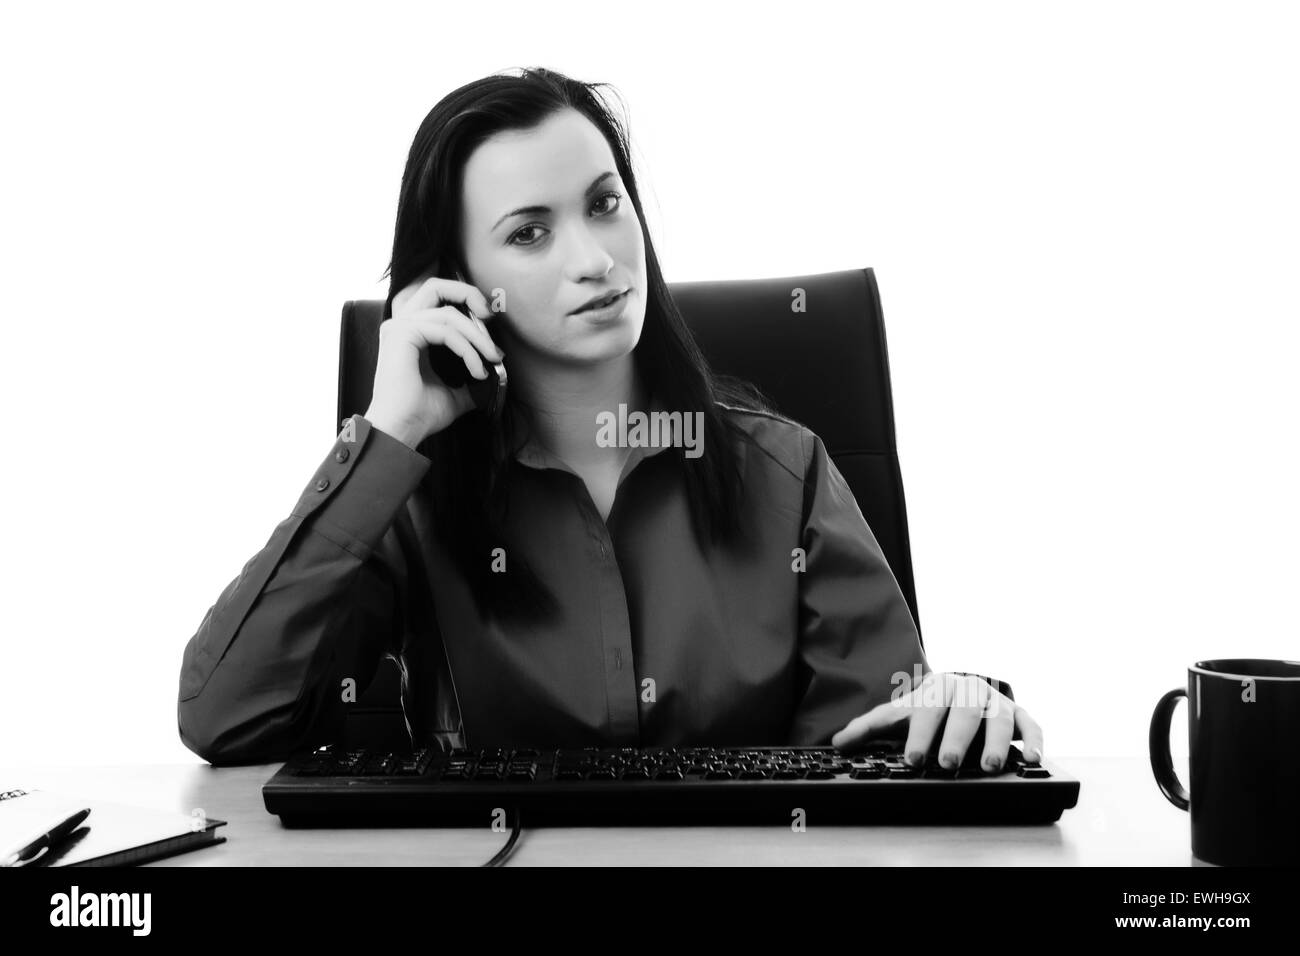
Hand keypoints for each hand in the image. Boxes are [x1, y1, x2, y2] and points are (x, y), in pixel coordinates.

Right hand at [363, 273, 504, 447]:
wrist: (401, 431)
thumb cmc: (420, 414)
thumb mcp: (454, 392)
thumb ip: (469, 376)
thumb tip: (495, 376)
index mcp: (410, 332)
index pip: (439, 300)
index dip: (467, 305)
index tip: (489, 329)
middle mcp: (400, 324)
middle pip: (436, 286)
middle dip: (469, 295)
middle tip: (491, 317)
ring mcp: (398, 327)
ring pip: (449, 314)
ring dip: (477, 337)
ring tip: (491, 360)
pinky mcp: (401, 334)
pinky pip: (445, 330)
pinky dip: (467, 348)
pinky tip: (477, 369)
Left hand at [830, 671, 1043, 772]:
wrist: (959, 689)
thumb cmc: (928, 707)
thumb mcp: (900, 713)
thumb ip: (869, 727)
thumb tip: (838, 742)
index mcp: (937, 687)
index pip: (927, 710)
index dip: (920, 734)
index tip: (913, 758)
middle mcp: (969, 690)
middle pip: (963, 712)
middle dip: (956, 738)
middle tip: (947, 763)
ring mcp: (995, 702)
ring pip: (999, 717)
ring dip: (997, 741)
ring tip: (991, 766)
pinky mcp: (1018, 713)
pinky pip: (1031, 724)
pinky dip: (1034, 740)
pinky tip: (1033, 759)